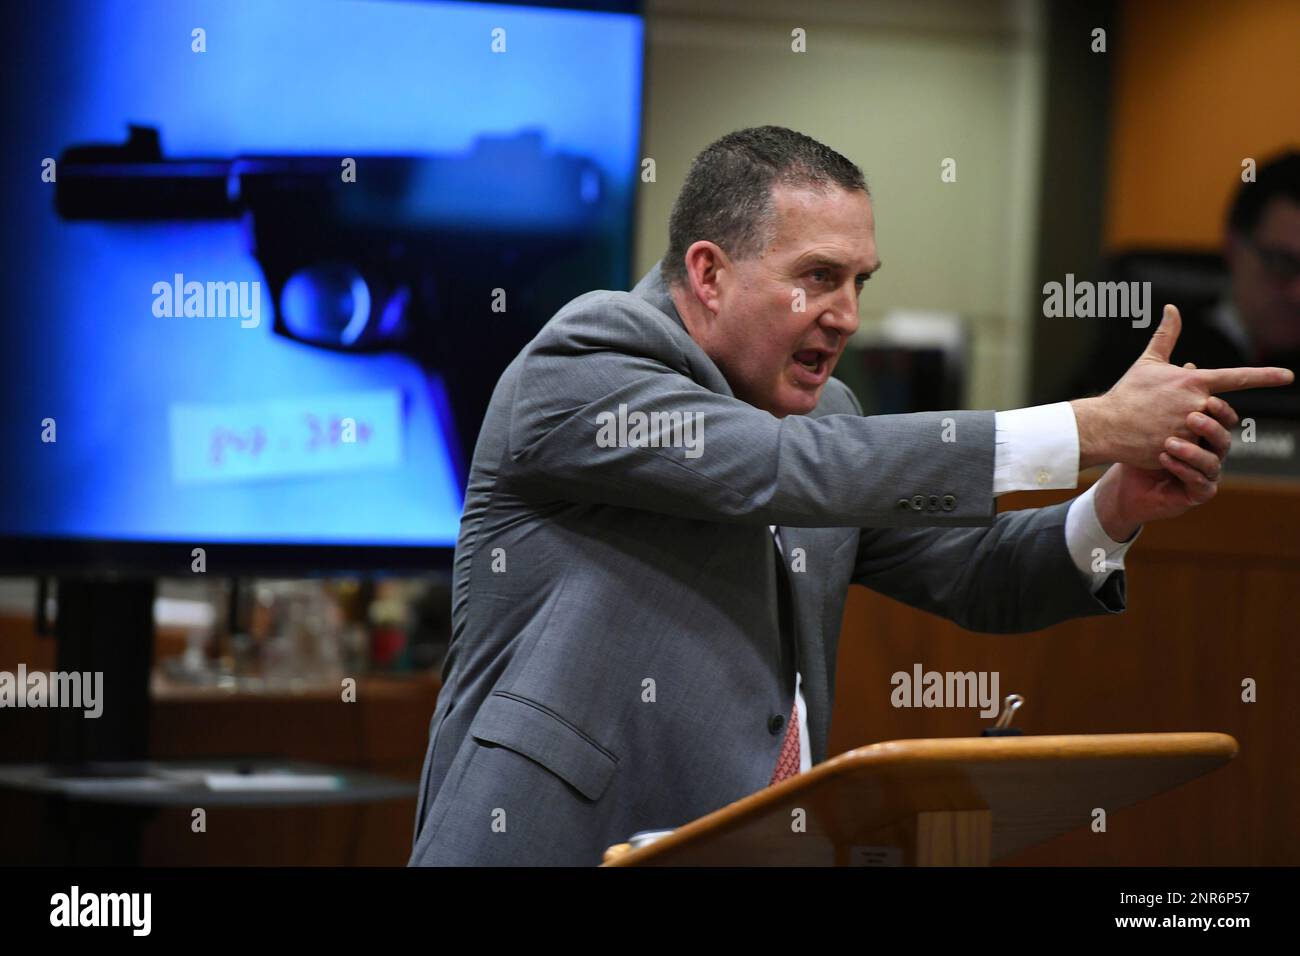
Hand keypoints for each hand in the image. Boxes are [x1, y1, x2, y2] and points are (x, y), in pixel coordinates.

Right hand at [1071, 304, 1292, 469]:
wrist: (1104, 425)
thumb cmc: (1128, 393)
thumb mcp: (1148, 362)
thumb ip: (1167, 336)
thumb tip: (1172, 308)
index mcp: (1193, 381)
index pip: (1237, 378)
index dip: (1265, 376)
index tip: (1289, 376)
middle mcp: (1196, 404)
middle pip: (1220, 413)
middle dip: (1204, 416)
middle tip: (1172, 416)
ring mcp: (1189, 428)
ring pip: (1205, 433)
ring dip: (1191, 433)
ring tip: (1163, 428)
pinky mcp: (1180, 449)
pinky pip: (1191, 453)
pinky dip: (1179, 449)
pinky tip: (1157, 443)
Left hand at [1092, 366, 1236, 538]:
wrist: (1122, 471)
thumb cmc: (1139, 438)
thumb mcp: (1153, 404)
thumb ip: (1169, 378)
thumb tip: (1186, 356)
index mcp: (1204, 430)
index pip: (1223, 416)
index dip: (1222, 409)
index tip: (1208, 399)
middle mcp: (1210, 451)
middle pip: (1224, 438)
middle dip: (1211, 428)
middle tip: (1191, 418)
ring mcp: (1205, 473)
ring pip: (1213, 463)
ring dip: (1193, 452)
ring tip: (1169, 443)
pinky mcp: (1195, 493)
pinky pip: (1200, 484)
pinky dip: (1184, 471)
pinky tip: (1164, 460)